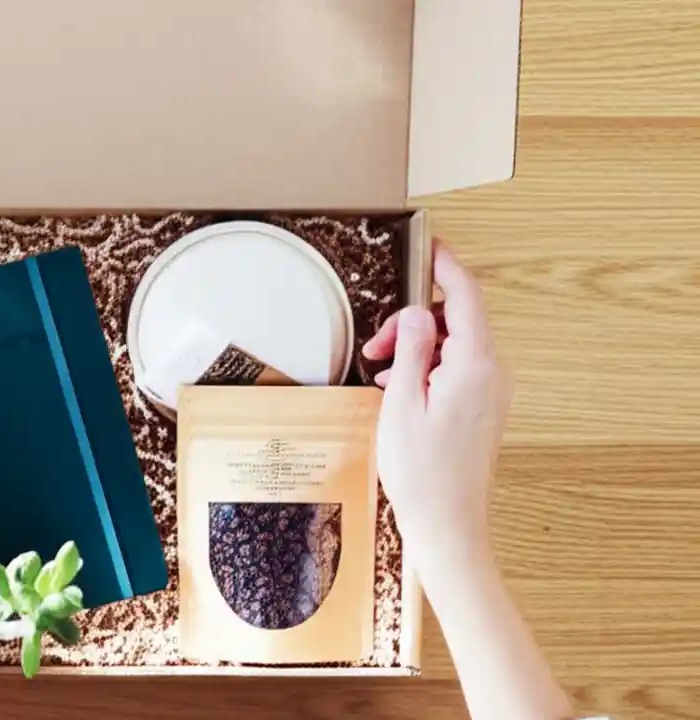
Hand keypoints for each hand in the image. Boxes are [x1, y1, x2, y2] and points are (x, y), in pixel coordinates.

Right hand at [362, 243, 512, 556]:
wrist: (448, 525)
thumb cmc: (423, 474)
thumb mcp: (402, 403)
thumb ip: (412, 349)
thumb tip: (420, 312)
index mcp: (474, 366)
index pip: (466, 296)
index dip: (446, 266)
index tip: (429, 247)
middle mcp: (491, 374)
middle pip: (456, 320)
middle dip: (414, 322)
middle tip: (378, 345)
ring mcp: (490, 392)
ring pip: (453, 345)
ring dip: (417, 347)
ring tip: (382, 370)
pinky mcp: (482, 408)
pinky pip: (455, 369)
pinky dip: (427, 368)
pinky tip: (399, 388)